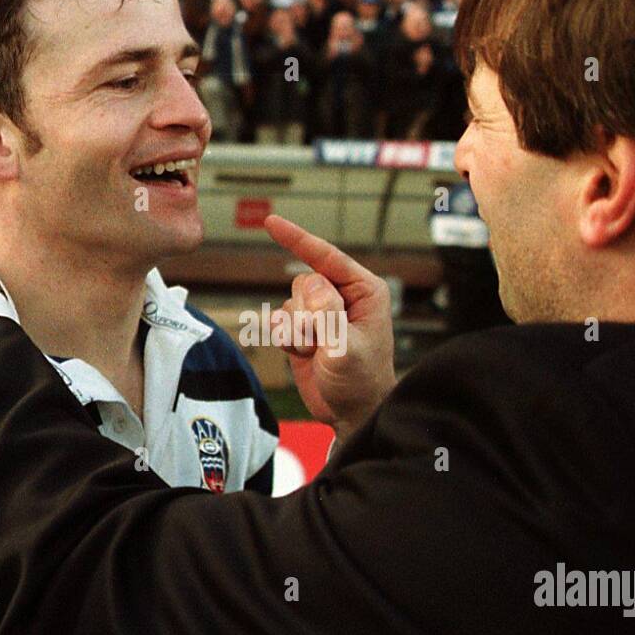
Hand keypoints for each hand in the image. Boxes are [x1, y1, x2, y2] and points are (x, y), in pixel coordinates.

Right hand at [264, 214, 395, 440]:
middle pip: (302, 282)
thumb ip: (327, 314)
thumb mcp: (346, 348)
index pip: (327, 257)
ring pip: (289, 304)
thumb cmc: (361, 381)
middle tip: (321, 341)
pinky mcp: (304, 330)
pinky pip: (279, 321)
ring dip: (296, 331)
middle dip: (305, 314)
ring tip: (317, 352)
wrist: (351, 412)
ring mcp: (322, 313)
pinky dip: (287, 340)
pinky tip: (306, 356)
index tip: (271, 222)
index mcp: (364, 291)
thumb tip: (310, 281)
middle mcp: (342, 296)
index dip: (297, 238)